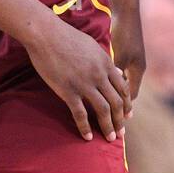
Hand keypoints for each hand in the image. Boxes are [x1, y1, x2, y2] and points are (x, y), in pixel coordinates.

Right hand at [27, 15, 130, 141]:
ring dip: (108, 127)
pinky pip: (80, 114)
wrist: (46, 34)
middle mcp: (99, 75)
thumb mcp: (92, 46)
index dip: (126, 104)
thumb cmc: (66, 37)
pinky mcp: (69, 91)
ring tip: (110, 138)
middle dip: (120, 120)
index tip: (127, 115)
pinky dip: (85, 127)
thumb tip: (116, 71)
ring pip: (103, 110)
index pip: (123, 88)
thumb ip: (104, 60)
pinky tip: (87, 137)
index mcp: (106, 63)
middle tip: (121, 133)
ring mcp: (84, 84)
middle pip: (116, 102)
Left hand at [110, 10, 145, 110]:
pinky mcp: (124, 51)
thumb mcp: (119, 56)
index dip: (121, 108)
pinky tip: (98, 78)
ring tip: (100, 100)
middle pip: (126, 90)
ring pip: (121, 80)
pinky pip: (117, 69)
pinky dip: (109, 76)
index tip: (110, 118)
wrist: (126, 12)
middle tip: (106, 115)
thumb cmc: (124, 34)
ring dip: (113, 89)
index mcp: (137, 70)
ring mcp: (131, 58)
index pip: (130, 96)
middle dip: (118, 102)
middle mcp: (136, 67)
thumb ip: (115, 74)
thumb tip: (106, 93)